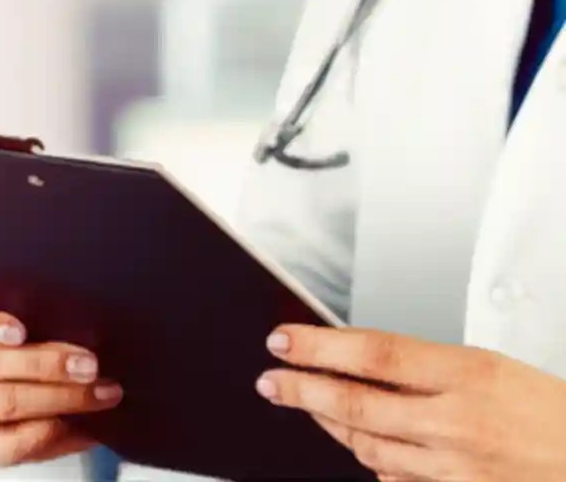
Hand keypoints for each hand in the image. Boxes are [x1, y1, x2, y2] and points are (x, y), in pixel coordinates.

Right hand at [0, 295, 122, 466]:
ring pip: (0, 401)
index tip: (21, 330)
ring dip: (56, 396)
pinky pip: (5, 445)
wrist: (37, 372)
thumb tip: (73, 312)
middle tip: (88, 362)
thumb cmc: (27, 327)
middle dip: (41, 363)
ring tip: (97, 389)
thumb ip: (31, 304)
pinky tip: (77, 422)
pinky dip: (46, 432)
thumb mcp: (24, 306)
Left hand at [255, 324, 565, 480]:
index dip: (318, 346)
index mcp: (469, 375)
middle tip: (270, 380)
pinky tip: (358, 438)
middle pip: (355, 402)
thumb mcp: (490, 367)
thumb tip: (357, 356)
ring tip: (305, 401)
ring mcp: (453, 467)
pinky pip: (390, 475)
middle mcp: (456, 422)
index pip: (374, 353)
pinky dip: (368, 455)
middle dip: (301, 389)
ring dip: (327, 421)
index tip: (283, 340)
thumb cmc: (550, 413)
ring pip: (364, 443)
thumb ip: (424, 365)